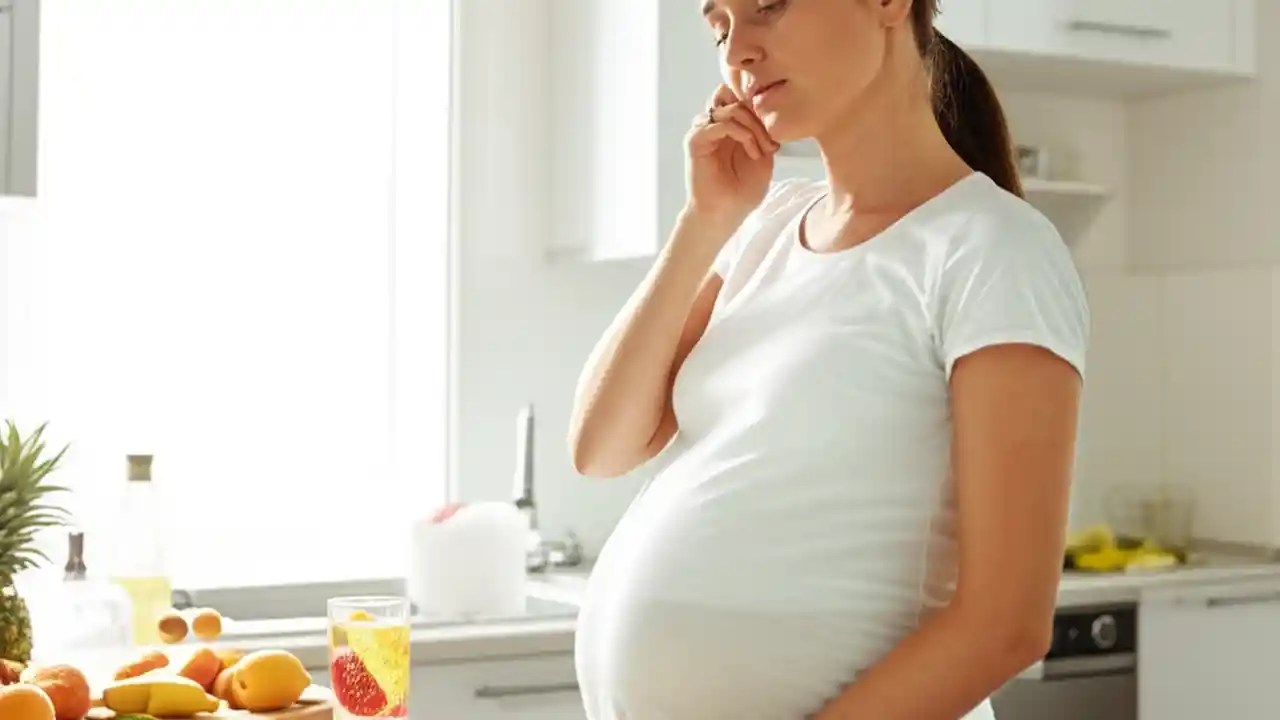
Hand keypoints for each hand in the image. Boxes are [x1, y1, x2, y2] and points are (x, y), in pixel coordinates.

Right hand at [684, 84, 779, 223]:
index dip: (759, 109)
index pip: (739, 96)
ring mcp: (703, 131)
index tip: (775, 138)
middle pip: (733, 94)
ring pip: (729, 106)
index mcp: (727, 126)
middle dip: (757, 115)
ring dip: (751, 125)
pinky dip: (741, 133)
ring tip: (761, 148)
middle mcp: (713, 125)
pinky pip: (720, 123)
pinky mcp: (695, 141)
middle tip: (770, 142)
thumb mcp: (763, 157)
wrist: (724, 214)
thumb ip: (762, 132)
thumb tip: (767, 112)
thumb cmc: (742, 192)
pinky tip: (752, 151)